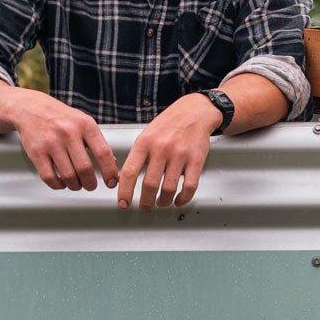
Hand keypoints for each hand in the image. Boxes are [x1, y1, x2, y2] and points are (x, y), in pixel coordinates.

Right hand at [5, 89, 119, 191]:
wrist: (31, 108)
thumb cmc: (61, 118)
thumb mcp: (83, 122)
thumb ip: (97, 142)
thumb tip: (113, 164)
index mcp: (85, 125)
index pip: (103, 153)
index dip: (110, 171)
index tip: (111, 182)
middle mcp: (68, 133)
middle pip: (84, 168)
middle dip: (90, 183)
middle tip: (91, 185)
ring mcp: (51, 143)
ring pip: (68, 176)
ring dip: (75, 186)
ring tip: (76, 184)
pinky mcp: (36, 152)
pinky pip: (49, 177)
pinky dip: (58, 185)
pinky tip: (61, 182)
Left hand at [117, 94, 219, 211]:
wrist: (194, 112)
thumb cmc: (168, 125)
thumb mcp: (146, 135)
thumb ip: (137, 156)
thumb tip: (124, 180)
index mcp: (144, 143)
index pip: (129, 173)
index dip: (124, 192)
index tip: (123, 203)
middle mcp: (161, 149)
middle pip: (149, 185)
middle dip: (145, 202)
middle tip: (145, 207)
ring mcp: (179, 155)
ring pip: (169, 189)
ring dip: (163, 202)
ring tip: (162, 203)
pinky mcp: (196, 160)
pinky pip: (189, 187)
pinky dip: (183, 198)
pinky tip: (179, 199)